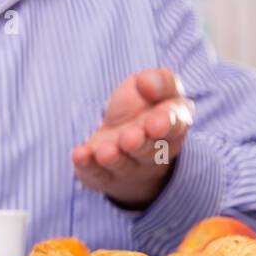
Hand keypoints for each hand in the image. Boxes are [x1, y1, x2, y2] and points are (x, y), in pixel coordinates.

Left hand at [71, 67, 194, 209]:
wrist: (123, 137)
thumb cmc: (144, 107)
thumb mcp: (156, 87)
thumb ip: (160, 81)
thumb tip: (147, 82)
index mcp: (172, 125)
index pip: (175, 126)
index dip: (166, 125)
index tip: (155, 122)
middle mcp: (154, 150)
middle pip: (150, 151)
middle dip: (139, 145)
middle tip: (129, 138)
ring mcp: (128, 165)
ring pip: (124, 165)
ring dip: (114, 158)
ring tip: (105, 152)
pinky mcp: (103, 174)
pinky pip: (96, 173)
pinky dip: (87, 165)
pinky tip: (80, 155)